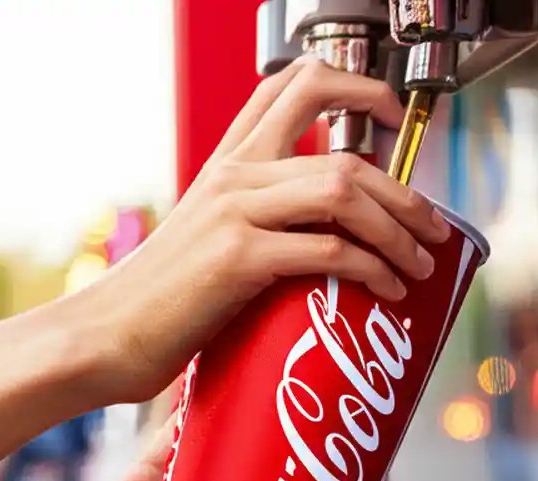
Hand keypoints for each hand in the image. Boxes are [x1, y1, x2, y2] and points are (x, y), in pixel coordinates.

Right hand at [72, 56, 452, 403]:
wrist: (105, 336)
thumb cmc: (157, 302)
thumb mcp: (204, 240)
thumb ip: (253, 225)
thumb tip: (316, 245)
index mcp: (225, 165)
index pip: (291, 87)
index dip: (355, 89)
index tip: (390, 122)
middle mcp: (234, 177)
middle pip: (341, 149)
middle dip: (404, 188)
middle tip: (432, 224)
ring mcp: (236, 214)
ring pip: (345, 192)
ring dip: (398, 227)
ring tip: (421, 262)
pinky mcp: (239, 259)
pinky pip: (328, 250)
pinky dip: (372, 268)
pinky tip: (388, 288)